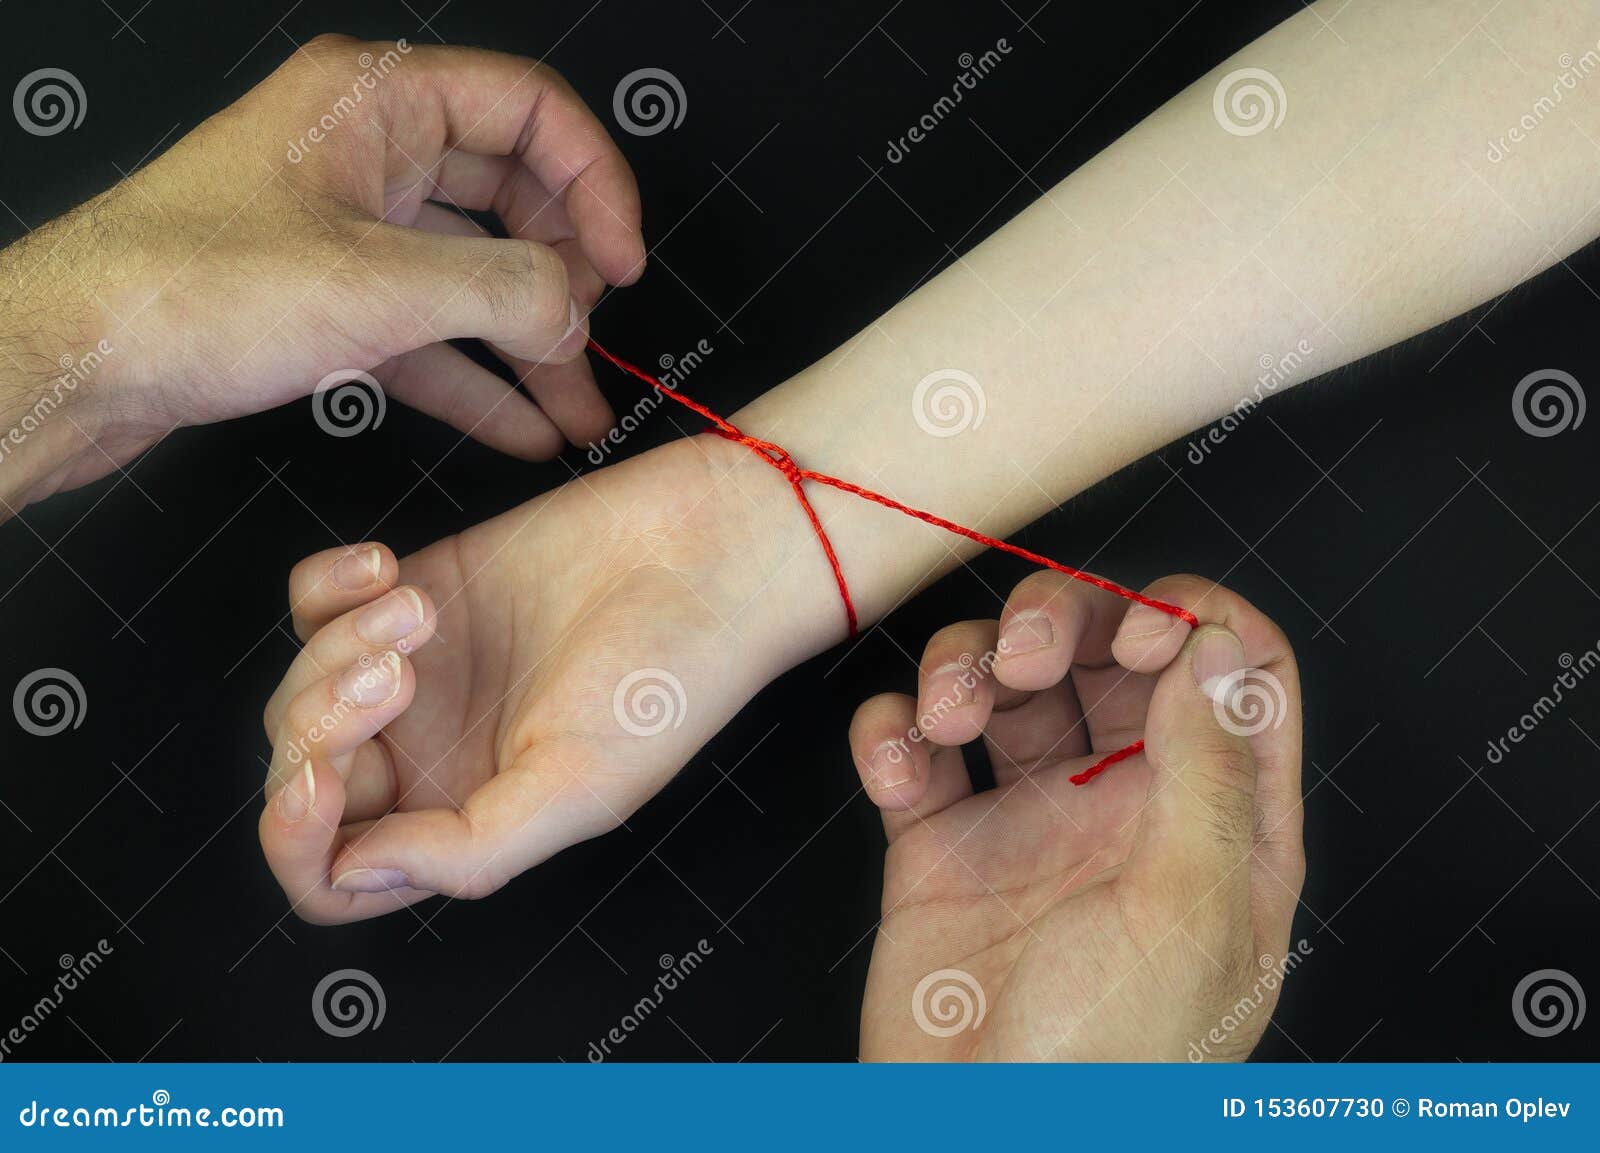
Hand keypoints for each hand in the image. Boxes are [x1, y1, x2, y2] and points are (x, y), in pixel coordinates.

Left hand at [0, 35, 642, 509]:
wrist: (71, 365)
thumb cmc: (186, 291)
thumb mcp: (377, 286)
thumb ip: (505, 292)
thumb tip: (576, 312)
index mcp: (375, 103)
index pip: (529, 112)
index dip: (595, 184)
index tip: (625, 261)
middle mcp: (364, 154)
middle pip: (509, 195)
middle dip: (565, 271)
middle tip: (600, 334)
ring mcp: (344, 228)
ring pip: (470, 273)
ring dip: (529, 341)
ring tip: (581, 404)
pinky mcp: (323, 298)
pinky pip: (427, 330)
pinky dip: (476, 377)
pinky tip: (522, 426)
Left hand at [256, 431, 827, 922]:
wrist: (706, 547)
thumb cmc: (670, 673)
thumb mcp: (582, 788)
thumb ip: (467, 851)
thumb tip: (353, 872)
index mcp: (466, 820)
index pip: (336, 873)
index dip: (300, 844)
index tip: (323, 780)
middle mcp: (431, 756)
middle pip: (303, 775)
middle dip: (321, 726)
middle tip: (396, 673)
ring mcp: (416, 676)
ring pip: (299, 686)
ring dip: (339, 647)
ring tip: (419, 612)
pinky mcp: (412, 593)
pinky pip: (311, 604)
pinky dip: (328, 588)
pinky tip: (387, 569)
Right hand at [850, 573, 1304, 1060]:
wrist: (970, 1141)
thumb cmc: (1104, 1067)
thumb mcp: (1184, 916)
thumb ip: (1208, 774)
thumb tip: (1219, 648)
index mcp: (1217, 823)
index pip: (1235, 674)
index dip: (1188, 624)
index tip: (1136, 635)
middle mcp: (1128, 805)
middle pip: (1109, 653)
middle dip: (1061, 623)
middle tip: (1022, 653)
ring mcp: (1031, 820)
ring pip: (1008, 683)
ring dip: (965, 666)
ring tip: (944, 717)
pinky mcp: (941, 844)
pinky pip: (917, 750)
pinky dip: (894, 735)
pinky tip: (899, 772)